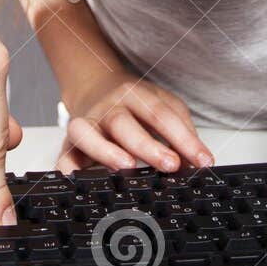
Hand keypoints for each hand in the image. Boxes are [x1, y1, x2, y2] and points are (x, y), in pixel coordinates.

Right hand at [56, 69, 211, 173]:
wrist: (94, 86)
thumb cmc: (134, 103)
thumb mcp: (162, 105)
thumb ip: (181, 130)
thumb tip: (197, 163)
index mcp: (135, 95)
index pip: (161, 115)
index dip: (184, 138)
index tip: (203, 160)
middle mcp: (108, 108)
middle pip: (123, 123)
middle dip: (147, 145)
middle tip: (171, 164)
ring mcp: (86, 123)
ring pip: (87, 133)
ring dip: (106, 150)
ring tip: (128, 166)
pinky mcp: (69, 142)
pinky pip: (64, 154)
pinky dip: (68, 168)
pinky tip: (80, 180)